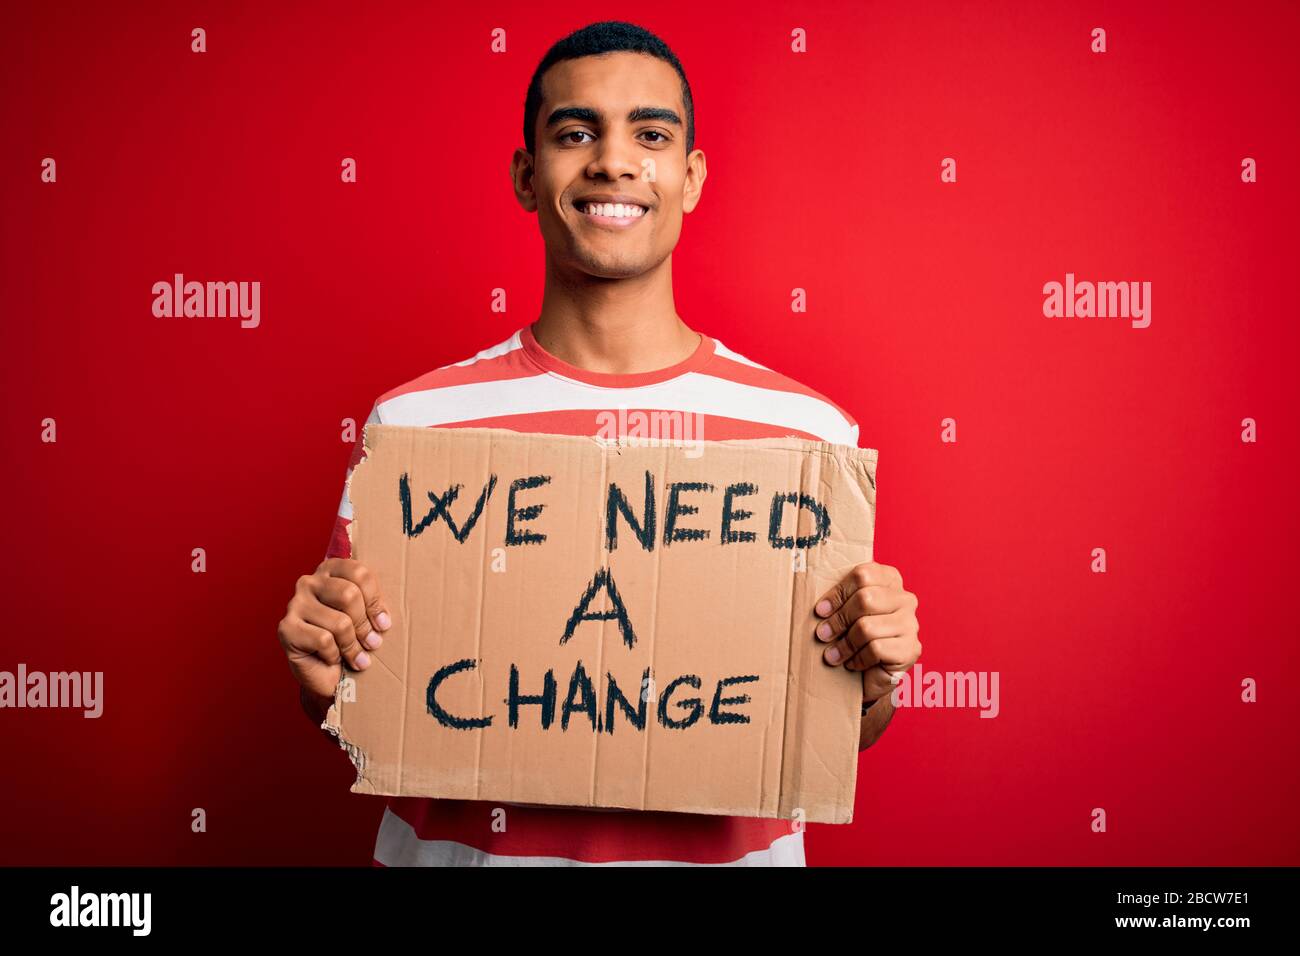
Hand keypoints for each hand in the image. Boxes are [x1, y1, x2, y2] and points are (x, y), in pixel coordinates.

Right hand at [277, 558, 391, 710]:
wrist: (325, 674)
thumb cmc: (348, 640)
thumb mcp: (365, 617)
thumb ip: (372, 606)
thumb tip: (383, 621)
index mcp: (330, 570)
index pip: (359, 573)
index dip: (375, 601)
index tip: (383, 624)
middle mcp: (309, 582)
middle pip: (349, 594)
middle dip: (365, 625)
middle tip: (372, 644)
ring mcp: (295, 604)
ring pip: (339, 622)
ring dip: (352, 646)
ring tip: (356, 657)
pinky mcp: (286, 628)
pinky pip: (324, 640)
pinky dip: (334, 655)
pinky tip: (331, 658)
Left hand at [813, 561, 920, 703]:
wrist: (871, 675)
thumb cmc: (855, 637)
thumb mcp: (847, 612)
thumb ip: (839, 600)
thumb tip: (819, 607)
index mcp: (890, 580)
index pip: (863, 575)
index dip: (838, 593)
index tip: (820, 610)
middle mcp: (905, 599)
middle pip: (866, 599)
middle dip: (838, 620)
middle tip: (822, 634)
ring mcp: (911, 624)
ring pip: (868, 627)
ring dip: (844, 644)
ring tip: (832, 655)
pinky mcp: (911, 649)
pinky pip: (876, 649)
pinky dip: (858, 658)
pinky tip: (852, 663)